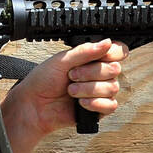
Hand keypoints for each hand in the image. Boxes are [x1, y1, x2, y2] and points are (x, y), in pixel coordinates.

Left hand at [11, 39, 128, 135]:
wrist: (34, 105)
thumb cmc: (43, 81)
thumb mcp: (62, 60)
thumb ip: (85, 51)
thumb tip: (107, 42)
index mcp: (92, 58)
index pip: (118, 51)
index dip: (113, 53)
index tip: (100, 56)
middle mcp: (99, 74)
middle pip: (114, 69)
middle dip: (91, 72)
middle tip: (71, 75)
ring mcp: (100, 92)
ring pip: (112, 87)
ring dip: (88, 89)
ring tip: (71, 91)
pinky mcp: (99, 109)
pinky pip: (110, 105)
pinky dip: (95, 103)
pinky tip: (81, 103)